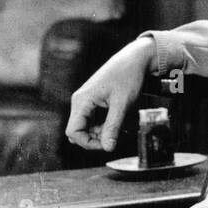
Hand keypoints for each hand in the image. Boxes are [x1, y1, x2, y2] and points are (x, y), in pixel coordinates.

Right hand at [65, 36, 156, 151]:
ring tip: (119, 126)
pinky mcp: (92, 101)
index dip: (89, 143)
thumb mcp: (122, 104)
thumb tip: (108, 149)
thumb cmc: (128, 77)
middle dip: (94, 139)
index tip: (108, 144)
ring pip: (85, 127)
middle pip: (77, 131)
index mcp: (82, 101)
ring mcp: (85, 100)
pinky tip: (116, 120)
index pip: (73, 132)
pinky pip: (91, 120)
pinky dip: (102, 125)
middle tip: (115, 136)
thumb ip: (113, 127)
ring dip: (100, 132)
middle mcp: (79, 101)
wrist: (134, 59)